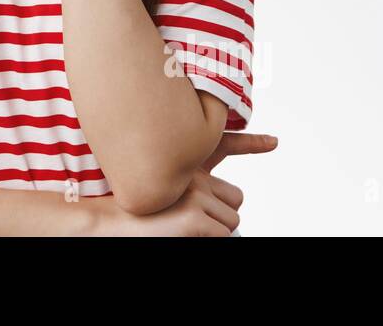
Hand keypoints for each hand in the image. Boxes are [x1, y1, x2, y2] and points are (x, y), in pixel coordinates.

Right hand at [86, 132, 279, 235]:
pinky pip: (222, 236)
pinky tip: (182, 235)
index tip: (274, 140)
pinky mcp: (193, 216)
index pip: (228, 144)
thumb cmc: (134, 212)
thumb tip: (222, 216)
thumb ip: (194, 192)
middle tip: (190, 221)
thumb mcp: (165, 192)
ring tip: (182, 229)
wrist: (108, 224)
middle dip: (221, 216)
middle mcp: (192, 173)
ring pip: (231, 222)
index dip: (253, 142)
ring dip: (214, 232)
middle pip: (235, 199)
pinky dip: (208, 241)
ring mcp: (193, 194)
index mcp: (186, 162)